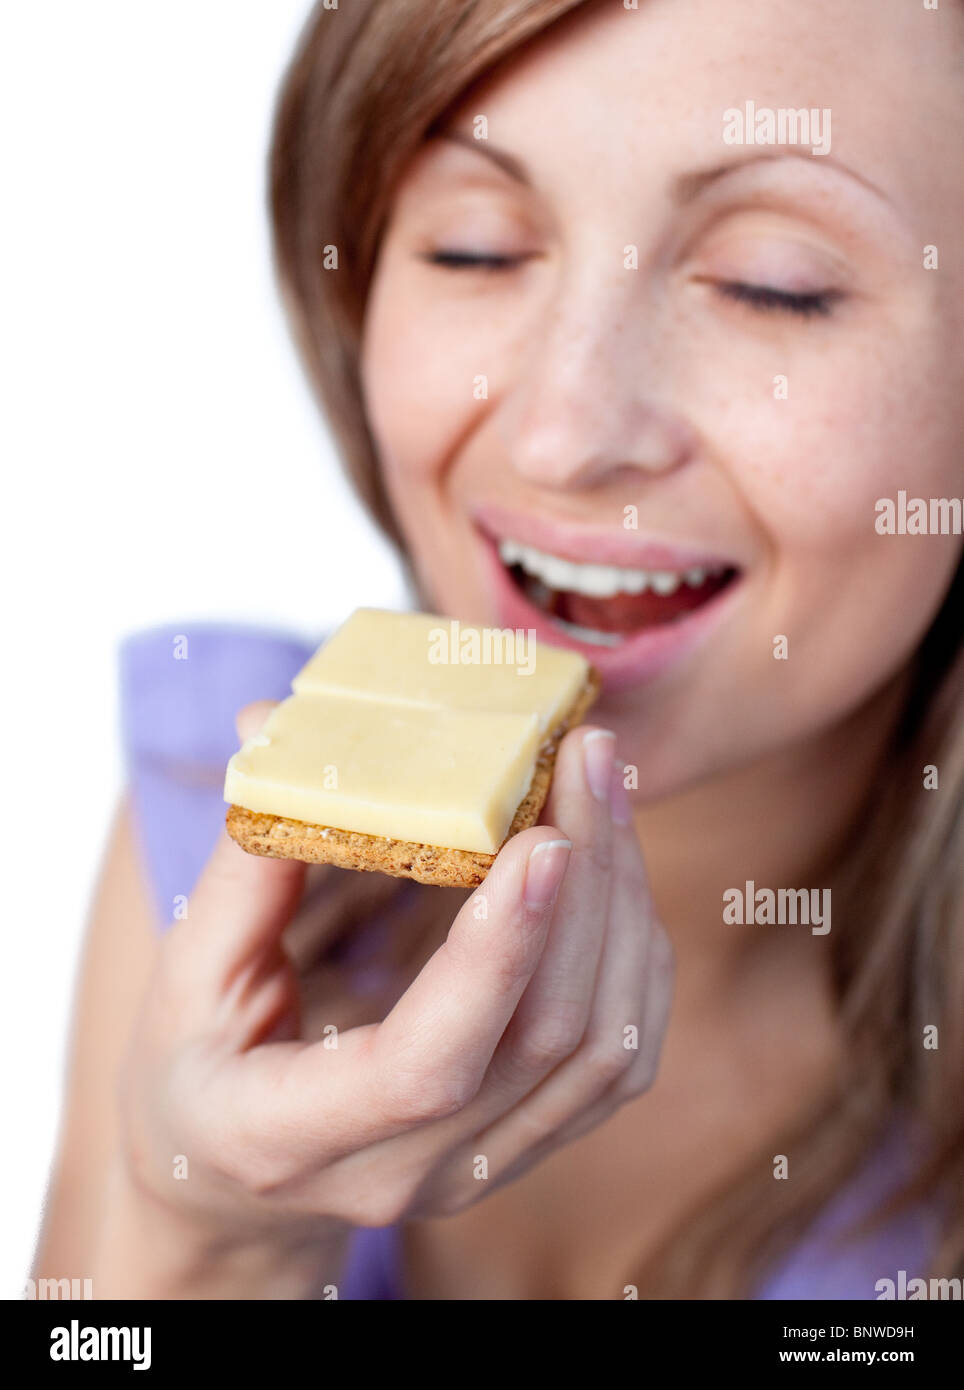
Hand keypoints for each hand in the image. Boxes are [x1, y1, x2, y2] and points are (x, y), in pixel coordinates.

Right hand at [114, 715, 673, 1251]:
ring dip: (624, 902)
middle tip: (588, 754)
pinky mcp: (532, 1140)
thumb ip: (243, 867)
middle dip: (586, 885)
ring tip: (606, 785)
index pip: (427, 1067)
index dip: (495, 956)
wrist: (243, 1177)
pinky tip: (614, 865)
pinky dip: (636, 950)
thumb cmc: (203, 1066)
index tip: (541, 841)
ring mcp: (483, 1168)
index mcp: (295, 1137)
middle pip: (545, 1040)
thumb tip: (274, 728)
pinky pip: (622, 1055)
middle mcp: (410, 1172)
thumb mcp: (189, 976)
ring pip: (605, 1045)